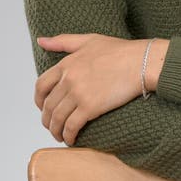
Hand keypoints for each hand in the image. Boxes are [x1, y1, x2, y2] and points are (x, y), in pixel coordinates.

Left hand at [34, 33, 167, 145]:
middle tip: (52, 126)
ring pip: (57, 119)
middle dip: (47, 120)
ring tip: (61, 136)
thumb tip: (41, 40)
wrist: (141, 62)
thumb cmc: (120, 51)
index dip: (39, 100)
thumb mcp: (88, 40)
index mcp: (66, 64)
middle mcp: (68, 79)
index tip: (43, 108)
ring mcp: (78, 94)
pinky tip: (72, 140)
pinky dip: (68, 136)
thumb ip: (62, 41)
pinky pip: (72, 126)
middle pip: (48, 105)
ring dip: (56, 131)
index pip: (41, 86)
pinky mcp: (90, 107)